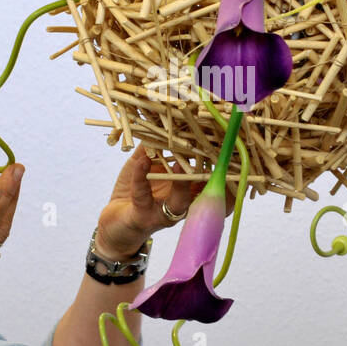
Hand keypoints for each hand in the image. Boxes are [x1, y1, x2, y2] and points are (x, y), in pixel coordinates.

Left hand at [95, 145, 233, 259]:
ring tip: (180, 162)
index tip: (230, 150)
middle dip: (211, 175)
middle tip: (214, 153)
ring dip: (182, 181)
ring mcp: (164, 214)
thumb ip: (155, 147)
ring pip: (180, 200)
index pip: (211, 180)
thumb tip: (166, 121)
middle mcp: (181, 205)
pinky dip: (141, 176)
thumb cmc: (134, 192)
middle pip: (203, 192)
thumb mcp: (144, 165)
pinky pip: (143, 195)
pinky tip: (142, 162)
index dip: (224, 169)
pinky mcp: (143, 217)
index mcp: (187, 191)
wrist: (116, 224)